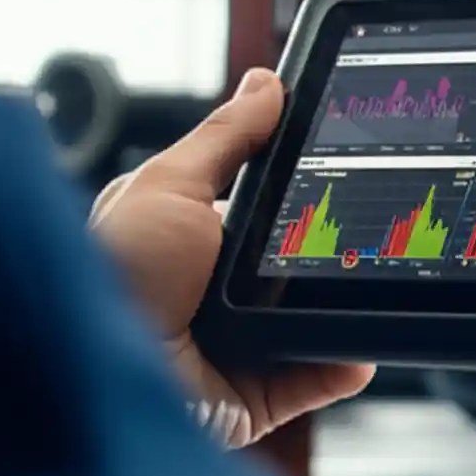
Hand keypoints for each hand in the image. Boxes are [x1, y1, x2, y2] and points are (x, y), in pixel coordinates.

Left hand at [89, 69, 374, 447]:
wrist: (106, 383)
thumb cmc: (112, 279)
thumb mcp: (168, 187)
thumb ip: (224, 137)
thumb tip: (267, 84)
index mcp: (191, 235)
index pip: (265, 201)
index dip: (304, 183)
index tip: (351, 159)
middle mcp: (216, 288)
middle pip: (298, 254)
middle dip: (332, 240)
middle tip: (365, 222)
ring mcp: (240, 341)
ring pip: (315, 312)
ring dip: (344, 298)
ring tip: (368, 277)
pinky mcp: (258, 391)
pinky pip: (319, 369)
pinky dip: (345, 356)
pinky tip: (358, 341)